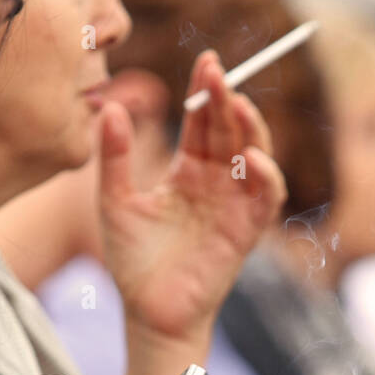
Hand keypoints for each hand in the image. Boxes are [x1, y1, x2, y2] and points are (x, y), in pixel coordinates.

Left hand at [98, 51, 287, 348]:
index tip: (205, 62)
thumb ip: (114, 157)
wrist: (149, 312)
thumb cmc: (133, 262)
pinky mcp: (246, 232)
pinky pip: (266, 197)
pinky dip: (264, 175)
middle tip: (216, 70)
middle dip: (225, 98)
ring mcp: (233, 206)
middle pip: (229, 130)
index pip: (201, 122)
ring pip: (254, 154)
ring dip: (250, 127)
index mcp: (186, 172)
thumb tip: (109, 106)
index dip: (204, 92)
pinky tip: (247, 156)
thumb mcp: (115, 201)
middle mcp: (215, 184)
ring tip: (235, 102)